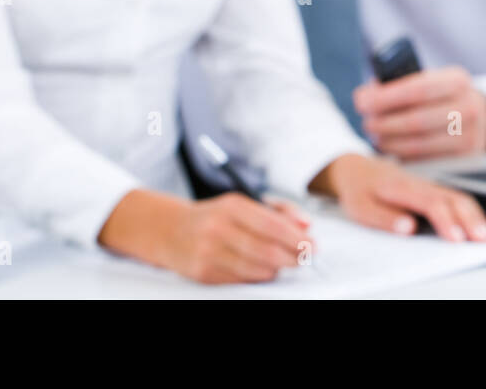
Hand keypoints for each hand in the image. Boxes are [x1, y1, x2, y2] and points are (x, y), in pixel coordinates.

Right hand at [99, 187, 315, 283]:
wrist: (171, 231)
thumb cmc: (217, 217)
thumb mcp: (244, 204)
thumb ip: (280, 211)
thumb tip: (307, 224)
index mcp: (232, 207)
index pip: (272, 225)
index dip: (297, 238)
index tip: (314, 245)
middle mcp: (218, 229)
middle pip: (267, 251)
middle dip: (293, 257)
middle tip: (306, 259)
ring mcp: (209, 253)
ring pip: (257, 269)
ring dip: (278, 269)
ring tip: (285, 263)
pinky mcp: (204, 274)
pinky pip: (242, 280)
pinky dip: (258, 276)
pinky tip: (264, 270)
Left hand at [309, 153, 485, 242]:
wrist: (356, 168)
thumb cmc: (358, 189)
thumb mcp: (360, 207)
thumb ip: (384, 218)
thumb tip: (409, 229)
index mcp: (401, 188)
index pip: (430, 203)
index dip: (446, 221)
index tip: (457, 238)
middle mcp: (419, 185)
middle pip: (451, 198)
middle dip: (470, 218)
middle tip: (482, 237)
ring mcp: (428, 186)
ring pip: (457, 197)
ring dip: (473, 215)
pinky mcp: (431, 191)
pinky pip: (454, 198)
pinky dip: (469, 211)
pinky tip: (477, 224)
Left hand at [353, 66, 485, 158]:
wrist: (481, 118)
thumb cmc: (442, 97)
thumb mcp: (432, 80)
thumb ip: (403, 83)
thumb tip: (367, 95)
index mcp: (457, 81)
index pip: (416, 89)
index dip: (384, 97)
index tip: (361, 101)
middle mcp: (467, 109)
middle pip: (415, 121)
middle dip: (383, 123)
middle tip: (366, 122)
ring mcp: (468, 137)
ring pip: (417, 145)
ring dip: (388, 142)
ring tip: (375, 135)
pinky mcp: (463, 161)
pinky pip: (424, 163)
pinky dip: (402, 157)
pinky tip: (392, 148)